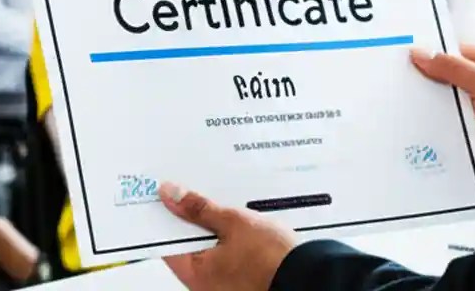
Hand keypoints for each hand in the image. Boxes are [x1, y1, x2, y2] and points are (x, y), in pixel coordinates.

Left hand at [158, 183, 296, 290]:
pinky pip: (222, 257)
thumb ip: (200, 209)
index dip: (165, 217)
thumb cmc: (274, 257)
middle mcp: (204, 286)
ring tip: (215, 203)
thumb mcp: (234, 223)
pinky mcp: (238, 282)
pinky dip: (224, 239)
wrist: (309, 277)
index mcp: (196, 275)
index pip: (166, 243)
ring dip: (208, 228)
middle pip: (186, 246)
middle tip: (190, 191)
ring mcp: (221, 286)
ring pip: (206, 250)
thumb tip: (171, 195)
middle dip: (189, 219)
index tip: (165, 196)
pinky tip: (233, 221)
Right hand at [410, 45, 474, 180]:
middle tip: (399, 83)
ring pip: (448, 105)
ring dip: (433, 108)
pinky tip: (420, 128)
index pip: (456, 53)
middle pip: (449, 80)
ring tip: (404, 107)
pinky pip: (451, 127)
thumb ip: (451, 67)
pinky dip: (439, 128)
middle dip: (429, 83)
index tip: (405, 58)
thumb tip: (420, 52)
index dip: (432, 55)